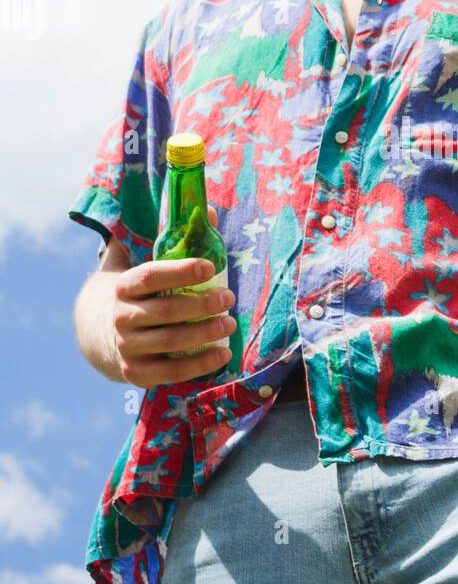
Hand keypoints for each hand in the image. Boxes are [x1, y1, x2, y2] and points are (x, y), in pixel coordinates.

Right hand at [112, 204, 235, 385]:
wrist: (103, 334)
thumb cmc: (139, 294)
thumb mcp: (145, 266)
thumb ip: (171, 238)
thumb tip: (206, 209)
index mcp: (124, 286)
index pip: (150, 276)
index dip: (180, 271)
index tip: (210, 266)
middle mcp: (122, 317)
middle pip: (165, 311)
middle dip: (202, 304)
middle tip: (229, 298)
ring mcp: (127, 347)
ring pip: (170, 342)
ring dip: (205, 333)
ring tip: (230, 323)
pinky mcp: (136, 374)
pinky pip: (171, 372)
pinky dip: (200, 365)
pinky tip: (223, 353)